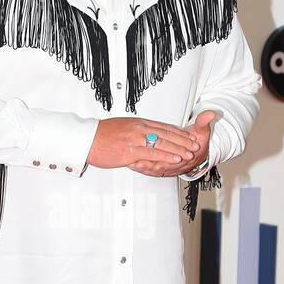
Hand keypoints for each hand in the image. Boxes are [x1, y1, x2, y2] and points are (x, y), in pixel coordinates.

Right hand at [86, 117, 200, 171]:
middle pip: (167, 134)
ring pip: (163, 144)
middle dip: (183, 140)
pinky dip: (167, 156)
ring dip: (179, 149)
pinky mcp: (131, 151)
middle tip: (196, 145)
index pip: (164, 127)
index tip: (190, 136)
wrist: (87, 139)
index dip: (179, 132)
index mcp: (139, 123)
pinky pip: (153, 153)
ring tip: (190, 154)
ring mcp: (136, 139)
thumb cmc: (101, 136)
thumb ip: (135, 131)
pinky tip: (176, 159)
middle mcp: (140, 129)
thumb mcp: (122, 128)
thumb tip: (144, 133)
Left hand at [130, 109, 215, 177]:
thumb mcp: (203, 131)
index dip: (164, 157)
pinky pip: (149, 170)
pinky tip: (130, 164)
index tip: (152, 153)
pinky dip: (140, 168)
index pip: (173, 158)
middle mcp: (174, 165)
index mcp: (184, 157)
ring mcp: (167, 167)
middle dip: (149, 164)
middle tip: (136, 160)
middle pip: (161, 165)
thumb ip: (204, 122)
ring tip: (131, 164)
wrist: (198, 153)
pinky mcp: (160, 167)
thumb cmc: (198, 143)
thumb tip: (210, 113)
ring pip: (153, 169)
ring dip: (142, 167)